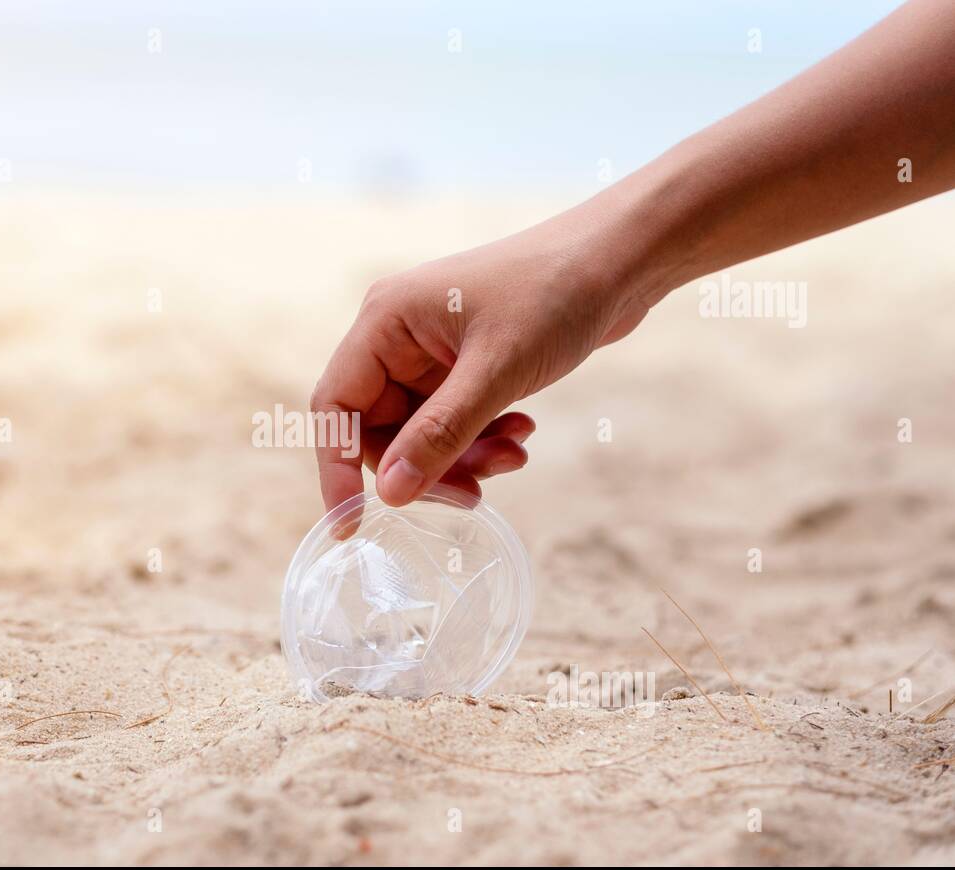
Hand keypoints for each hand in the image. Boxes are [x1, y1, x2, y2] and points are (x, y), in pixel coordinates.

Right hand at [311, 208, 649, 513]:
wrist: (619, 259)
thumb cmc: (555, 294)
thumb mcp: (496, 372)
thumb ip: (439, 435)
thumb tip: (390, 493)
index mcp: (385, 321)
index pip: (336, 406)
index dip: (338, 468)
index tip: (352, 525)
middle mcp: (397, 335)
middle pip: (379, 428)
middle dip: (425, 466)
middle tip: (475, 492)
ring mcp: (430, 351)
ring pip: (419, 433)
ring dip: (462, 457)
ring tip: (515, 455)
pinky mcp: (462, 364)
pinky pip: (452, 422)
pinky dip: (481, 439)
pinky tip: (521, 433)